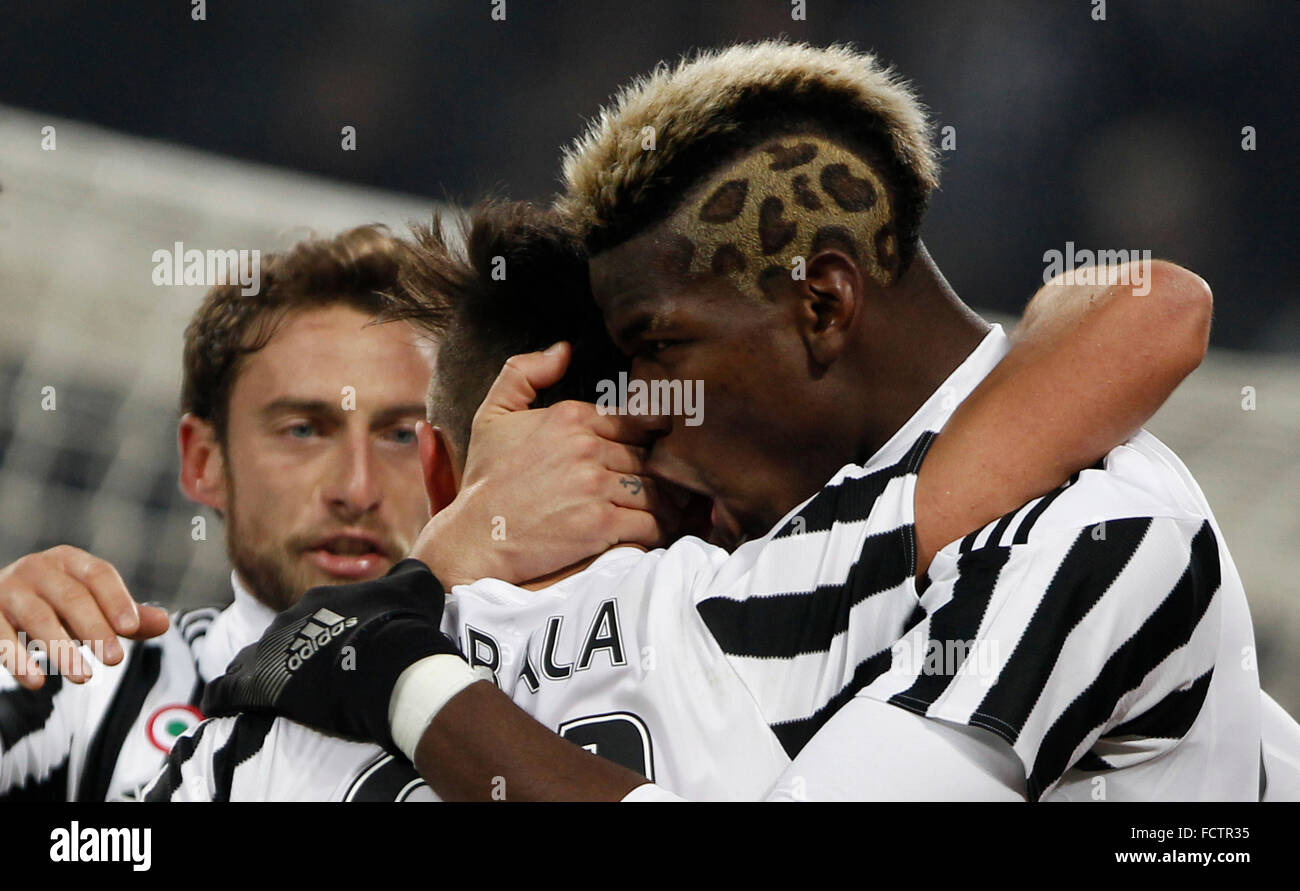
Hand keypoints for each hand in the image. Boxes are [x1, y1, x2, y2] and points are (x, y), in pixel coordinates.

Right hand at [0, 546, 169, 687]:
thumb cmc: (56, 603)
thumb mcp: (92, 604)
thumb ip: (127, 615)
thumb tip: (165, 623)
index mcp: (70, 561)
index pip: (99, 575)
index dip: (117, 599)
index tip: (133, 628)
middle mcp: (38, 568)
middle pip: (71, 597)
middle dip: (95, 629)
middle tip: (115, 660)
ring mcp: (8, 589)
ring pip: (38, 618)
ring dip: (62, 649)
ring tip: (83, 677)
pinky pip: (1, 637)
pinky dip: (18, 660)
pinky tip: (37, 682)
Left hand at [201, 559, 461, 750]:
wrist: (391, 660)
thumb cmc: (403, 625)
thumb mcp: (416, 587)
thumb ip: (408, 575)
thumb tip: (410, 571)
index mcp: (322, 599)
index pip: (314, 616)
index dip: (327, 636)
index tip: (341, 654)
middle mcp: (291, 619)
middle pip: (283, 638)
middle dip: (293, 656)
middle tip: (315, 681)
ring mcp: (273, 650)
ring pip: (253, 662)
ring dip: (260, 676)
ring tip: (271, 696)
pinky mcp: (261, 684)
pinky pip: (228, 690)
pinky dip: (226, 698)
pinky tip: (227, 706)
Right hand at [415, 342, 679, 587]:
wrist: (474, 536)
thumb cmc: (486, 478)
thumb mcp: (492, 414)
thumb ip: (524, 372)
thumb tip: (565, 348)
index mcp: (571, 417)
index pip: (639, 420)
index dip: (655, 435)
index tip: (660, 448)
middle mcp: (587, 447)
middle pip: (650, 455)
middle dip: (662, 471)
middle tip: (672, 484)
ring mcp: (595, 486)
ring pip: (656, 489)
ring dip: (667, 501)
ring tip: (670, 509)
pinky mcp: (601, 525)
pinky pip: (651, 522)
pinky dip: (660, 527)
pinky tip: (657, 529)